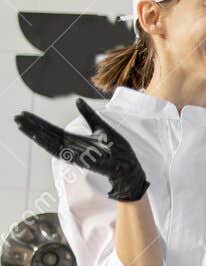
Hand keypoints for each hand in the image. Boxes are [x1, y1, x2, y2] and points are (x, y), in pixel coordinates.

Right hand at [15, 98, 147, 201]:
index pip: (52, 129)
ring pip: (48, 142)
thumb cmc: (117, 148)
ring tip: (21, 124)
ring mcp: (73, 153)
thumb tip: (77, 100)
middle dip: (32, 126)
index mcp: (75, 139)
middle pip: (46, 134)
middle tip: (17, 116)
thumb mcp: (100, 126)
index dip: (39, 122)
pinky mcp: (77, 159)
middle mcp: (71, 146)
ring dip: (34, 133)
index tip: (26, 114)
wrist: (128, 164)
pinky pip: (58, 150)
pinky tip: (36, 135)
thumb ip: (88, 114)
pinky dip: (46, 142)